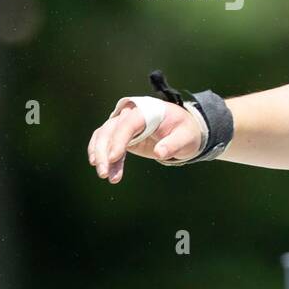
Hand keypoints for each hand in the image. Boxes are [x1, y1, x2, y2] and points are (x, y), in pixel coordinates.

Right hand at [87, 100, 203, 182]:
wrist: (184, 129)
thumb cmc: (186, 130)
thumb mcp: (186, 137)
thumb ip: (173, 144)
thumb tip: (160, 153)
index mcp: (146, 111)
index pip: (128, 124)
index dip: (118, 140)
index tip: (113, 158)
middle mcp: (131, 115)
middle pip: (109, 130)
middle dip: (103, 151)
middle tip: (103, 172)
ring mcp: (124, 125)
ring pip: (104, 137)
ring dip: (102, 157)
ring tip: (105, 176)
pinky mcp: (122, 136)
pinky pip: (109, 146)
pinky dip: (108, 160)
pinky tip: (110, 174)